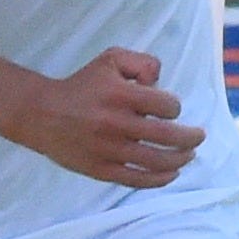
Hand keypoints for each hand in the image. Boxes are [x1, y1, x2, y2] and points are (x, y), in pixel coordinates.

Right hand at [10, 48, 201, 187]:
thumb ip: (142, 62)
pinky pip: (137, 179)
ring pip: (157, 161)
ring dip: (180, 159)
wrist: (40, 114)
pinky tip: (171, 174)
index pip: (167, 106)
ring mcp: (108, 150)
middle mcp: (115, 123)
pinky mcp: (100, 170)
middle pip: (169, 136)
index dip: (174, 107)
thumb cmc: (81, 86)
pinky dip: (159, 179)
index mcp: (120, 95)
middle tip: (198, 137)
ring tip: (188, 156)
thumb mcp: (110, 59)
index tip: (168, 109)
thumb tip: (159, 83)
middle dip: (191, 138)